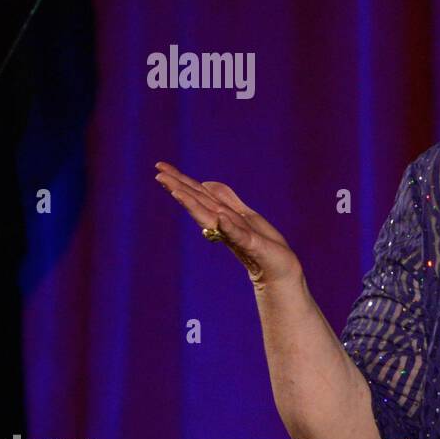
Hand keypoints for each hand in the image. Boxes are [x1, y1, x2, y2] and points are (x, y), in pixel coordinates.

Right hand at [154, 161, 302, 288]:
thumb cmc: (264, 246)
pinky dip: (230, 228)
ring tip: (176, 191)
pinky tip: (222, 219)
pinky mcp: (253, 247)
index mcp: (224, 216)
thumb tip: (206, 183)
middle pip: (199, 203)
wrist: (281, 271)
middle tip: (158, 174)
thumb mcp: (246, 216)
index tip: (160, 167)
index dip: (180, 180)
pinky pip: (240, 236)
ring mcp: (237, 236)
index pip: (198, 194)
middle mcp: (225, 225)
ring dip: (194, 206)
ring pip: (211, 218)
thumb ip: (228, 200)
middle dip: (179, 188)